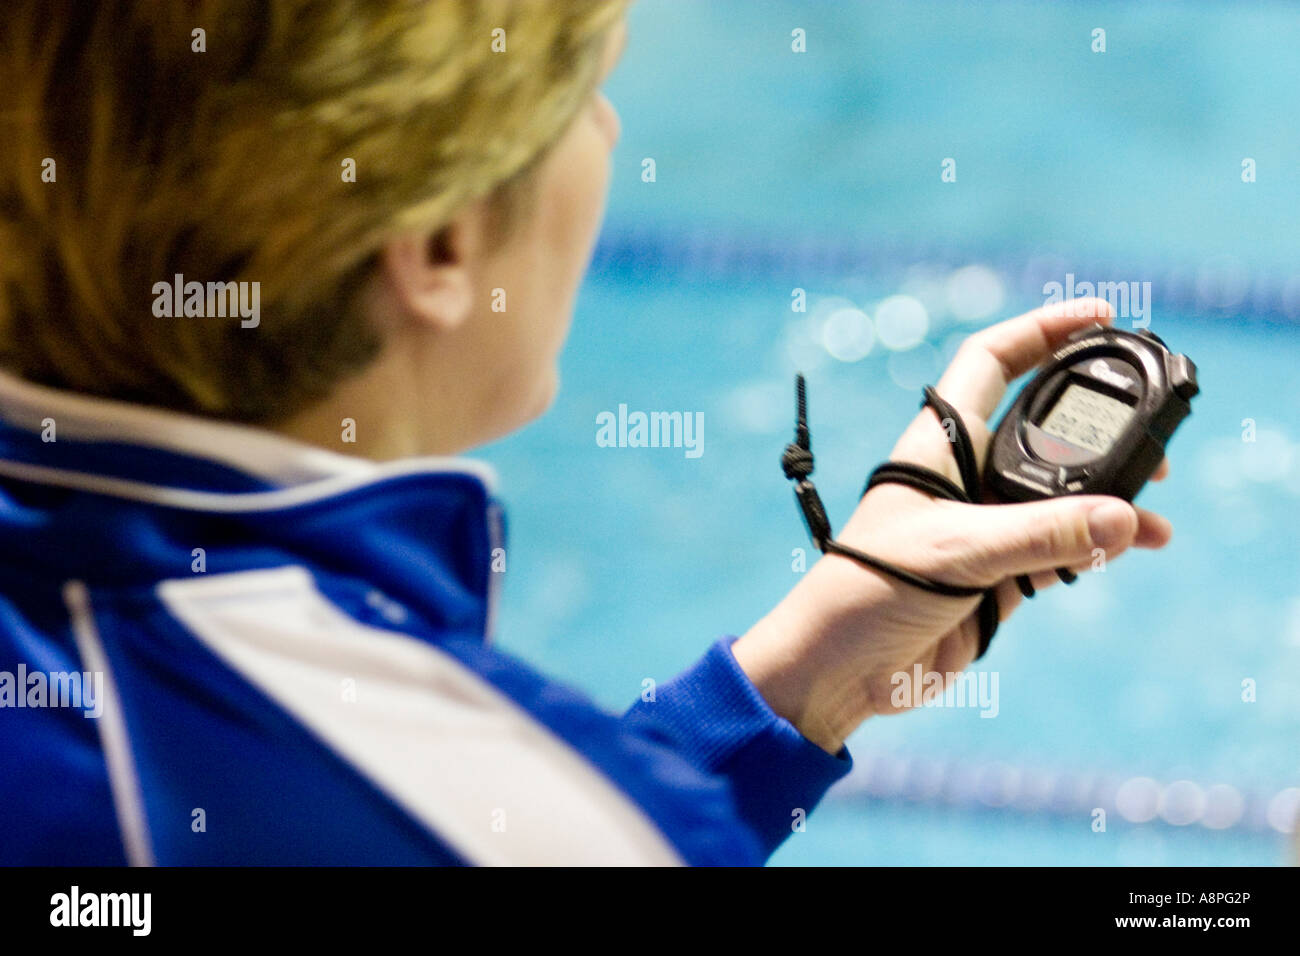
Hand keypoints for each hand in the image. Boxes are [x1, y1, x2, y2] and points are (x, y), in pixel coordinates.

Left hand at [732, 299, 1172, 753]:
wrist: (837, 671)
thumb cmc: (865, 593)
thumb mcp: (954, 553)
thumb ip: (1039, 536)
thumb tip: (1123, 519)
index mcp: (938, 445)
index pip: (992, 362)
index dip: (1041, 330)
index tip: (1099, 315)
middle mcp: (963, 477)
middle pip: (1043, 430)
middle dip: (1099, 428)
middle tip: (1154, 439)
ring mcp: (981, 526)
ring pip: (1059, 497)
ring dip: (1107, 503)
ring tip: (1154, 517)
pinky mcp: (994, 576)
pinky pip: (1057, 551)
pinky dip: (1094, 550)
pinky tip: (1130, 548)